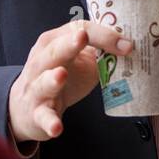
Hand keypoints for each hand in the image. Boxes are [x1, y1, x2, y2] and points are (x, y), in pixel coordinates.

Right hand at [7, 20, 132, 141]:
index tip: (125, 44)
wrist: (27, 105)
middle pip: (54, 50)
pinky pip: (43, 117)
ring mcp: (36, 88)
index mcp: (54, 42)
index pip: (77, 30)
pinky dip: (49, 122)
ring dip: (52, 79)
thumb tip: (131, 47)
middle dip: (67, 44)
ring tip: (61, 75)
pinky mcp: (36, 113)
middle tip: (81, 37)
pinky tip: (57, 128)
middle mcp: (41, 62)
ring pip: (43, 82)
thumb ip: (102, 52)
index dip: (101, 35)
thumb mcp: (80, 60)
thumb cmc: (60, 75)